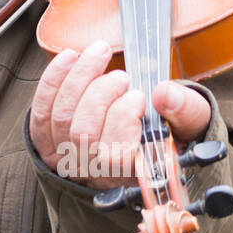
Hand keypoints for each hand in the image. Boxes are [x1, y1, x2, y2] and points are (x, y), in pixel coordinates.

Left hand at [28, 40, 211, 190]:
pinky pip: (41, 111)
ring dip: (78, 77)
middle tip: (122, 77)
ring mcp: (65, 161)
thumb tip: (163, 94)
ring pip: (60, 117)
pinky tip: (70, 56)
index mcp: (132, 177)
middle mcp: (92, 175)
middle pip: (82, 132)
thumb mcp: (191, 124)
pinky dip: (53, 79)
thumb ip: (185, 110)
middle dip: (100, 93)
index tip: (139, 96)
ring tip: (100, 55)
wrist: (143, 143)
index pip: (115, 154)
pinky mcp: (46, 143)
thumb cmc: (169, 133)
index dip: (123, 118)